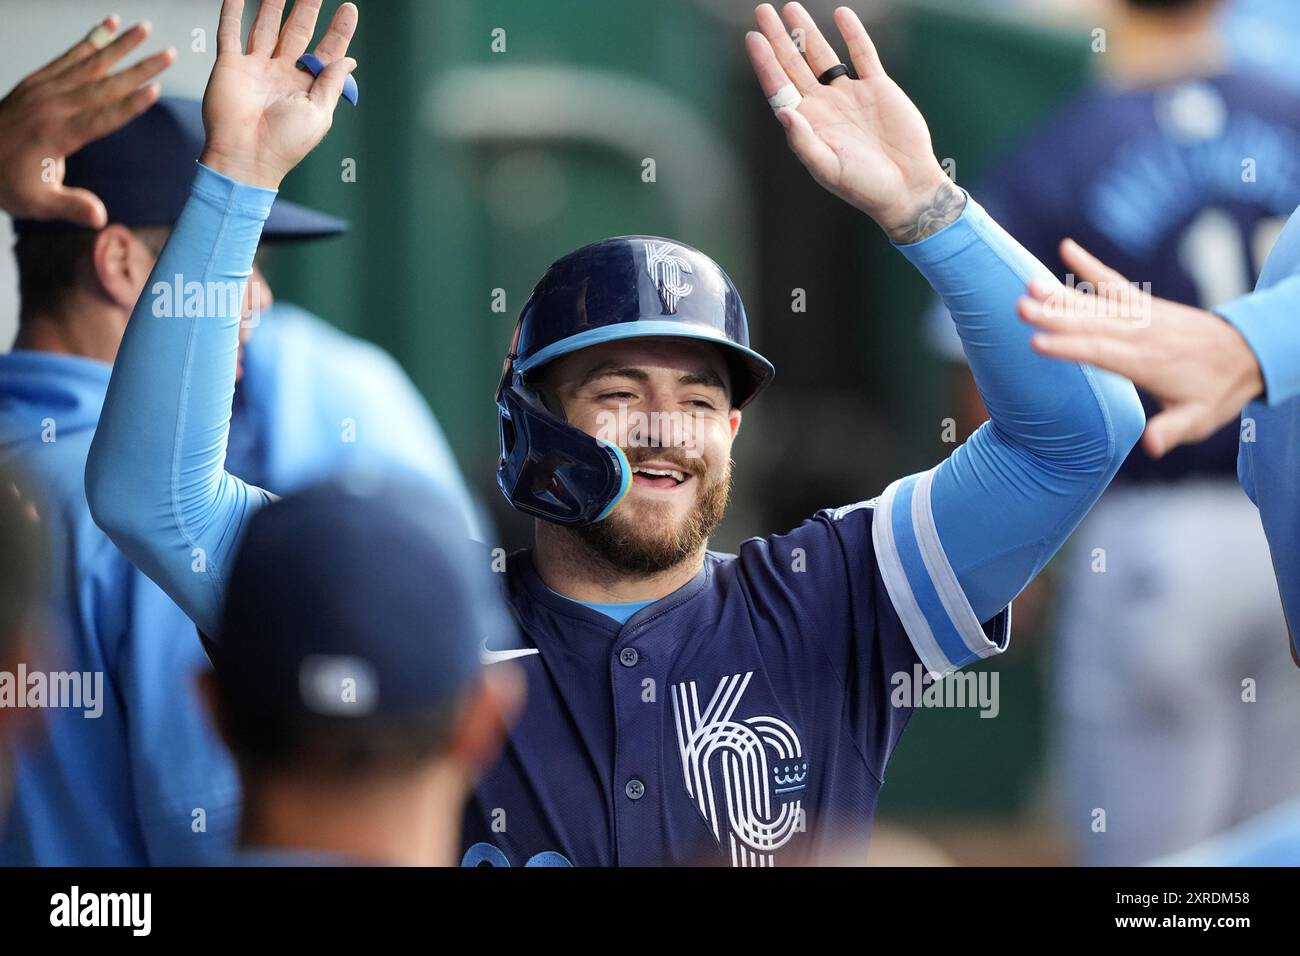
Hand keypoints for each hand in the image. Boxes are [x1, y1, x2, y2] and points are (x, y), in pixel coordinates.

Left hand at [0, 16, 174, 225]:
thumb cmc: (8, 183)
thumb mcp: (38, 203)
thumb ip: (71, 206)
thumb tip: (100, 217)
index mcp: (59, 134)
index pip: (102, 117)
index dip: (131, 105)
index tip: (155, 89)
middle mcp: (53, 105)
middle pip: (105, 84)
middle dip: (139, 67)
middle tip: (168, 54)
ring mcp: (45, 89)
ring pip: (89, 63)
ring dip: (120, 45)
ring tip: (144, 28)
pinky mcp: (38, 80)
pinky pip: (69, 55)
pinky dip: (90, 39)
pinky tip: (107, 25)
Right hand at [199, 0, 357, 189]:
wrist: (245, 156)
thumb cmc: (284, 144)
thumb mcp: (319, 114)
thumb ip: (332, 83)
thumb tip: (349, 60)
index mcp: (305, 86)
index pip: (326, 51)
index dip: (339, 30)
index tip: (349, 9)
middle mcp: (281, 73)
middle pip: (297, 31)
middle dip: (307, 8)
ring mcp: (255, 67)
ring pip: (265, 25)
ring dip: (272, 3)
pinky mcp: (230, 65)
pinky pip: (230, 31)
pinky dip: (232, 10)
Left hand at [744, 3, 960, 241]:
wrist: (907, 187)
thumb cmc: (864, 186)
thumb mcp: (828, 168)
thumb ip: (803, 141)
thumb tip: (783, 111)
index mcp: (809, 124)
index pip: (780, 87)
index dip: (766, 62)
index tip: (754, 38)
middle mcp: (825, 106)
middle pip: (795, 65)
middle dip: (778, 38)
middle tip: (762, 12)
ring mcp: (850, 95)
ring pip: (823, 55)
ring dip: (807, 31)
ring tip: (791, 8)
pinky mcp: (878, 88)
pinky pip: (863, 54)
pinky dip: (853, 34)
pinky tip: (841, 15)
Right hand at [1018, 239, 1262, 458]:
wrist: (1248, 352)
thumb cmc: (1216, 391)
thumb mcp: (1200, 419)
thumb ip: (1172, 430)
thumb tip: (1150, 449)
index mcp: (1147, 362)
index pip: (1101, 354)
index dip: (1069, 348)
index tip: (1036, 343)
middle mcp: (1140, 334)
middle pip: (1090, 324)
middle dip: (1054, 316)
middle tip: (1020, 307)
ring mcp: (1140, 315)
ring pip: (1094, 304)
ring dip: (1059, 294)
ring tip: (1028, 285)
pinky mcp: (1142, 304)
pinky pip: (1112, 282)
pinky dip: (1090, 265)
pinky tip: (1066, 248)